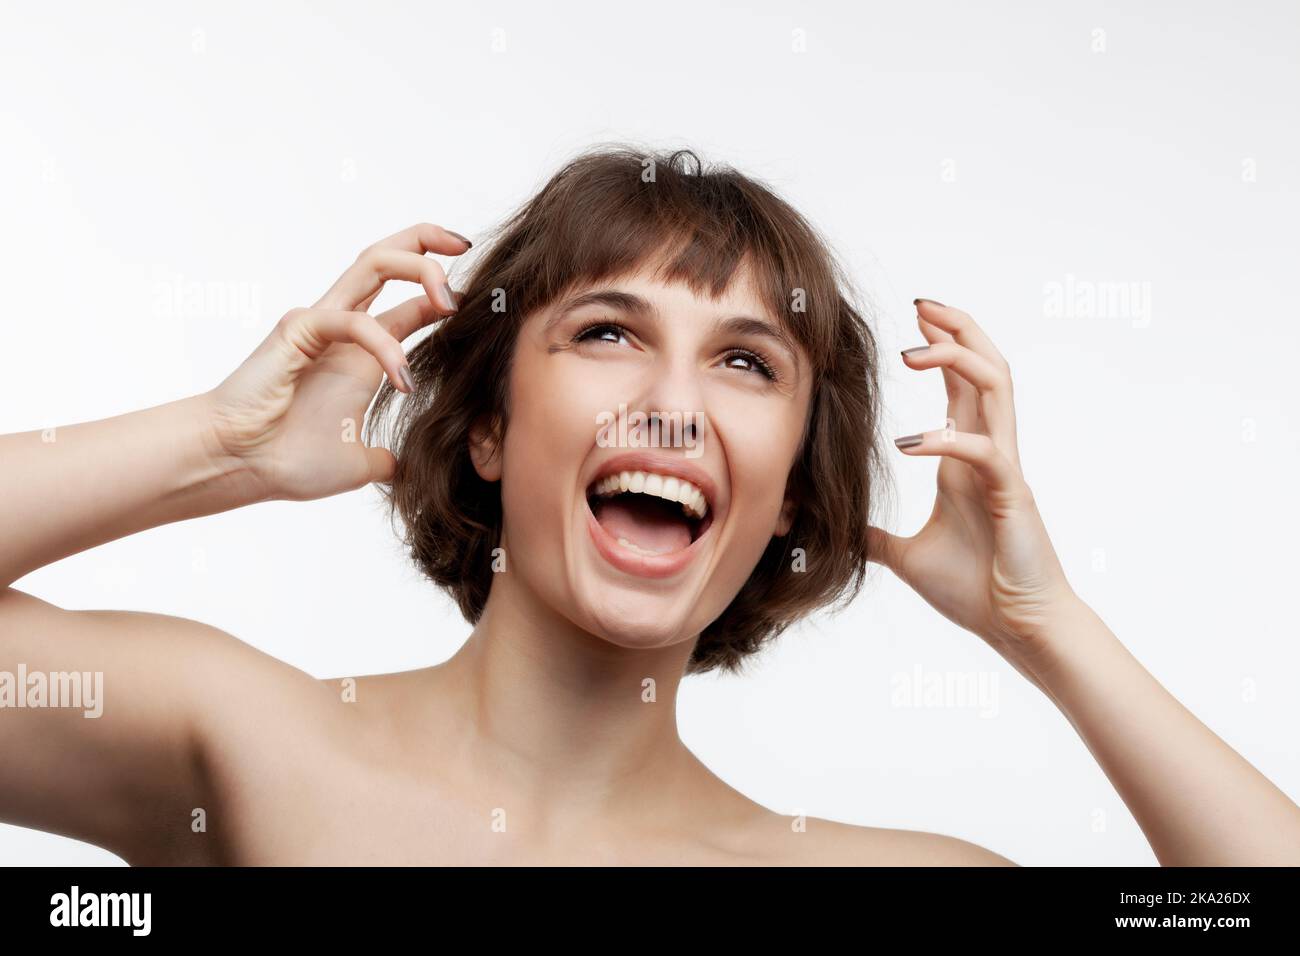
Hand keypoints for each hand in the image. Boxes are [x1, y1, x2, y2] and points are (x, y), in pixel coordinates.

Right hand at [203, 223, 469, 500]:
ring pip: (374, 262)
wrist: (237, 468)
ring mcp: (320, 321)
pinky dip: (386, 344)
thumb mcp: (360, 464)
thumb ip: (391, 460)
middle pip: (388, 256)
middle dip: (431, 242)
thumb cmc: (284, 461)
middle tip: (465, 250)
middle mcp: (344, 328)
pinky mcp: (298, 330)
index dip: (444, 292)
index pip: (410, 303)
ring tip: (450, 302)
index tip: (481, 298)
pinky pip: (353, 320)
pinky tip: (402, 378)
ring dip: (419, 270)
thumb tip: (415, 472)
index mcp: (361, 353)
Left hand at [868, 299, 1080, 674]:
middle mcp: (990, 453)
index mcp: (968, 459)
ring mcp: (1004, 470)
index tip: (914, 318)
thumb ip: (875, 535)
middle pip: (987, 367)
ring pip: (997, 389)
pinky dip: (949, 439)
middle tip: (921, 306)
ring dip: (957, 360)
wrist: (1018, 629)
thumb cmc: (976, 590)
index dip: (943, 345)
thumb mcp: (906, 557)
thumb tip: (834, 528)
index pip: (962, 385)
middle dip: (958, 329)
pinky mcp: (1013, 496)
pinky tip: (911, 444)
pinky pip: (986, 452)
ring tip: (913, 351)